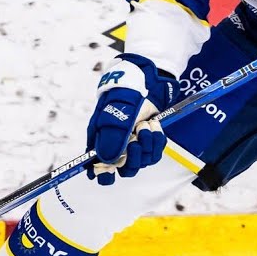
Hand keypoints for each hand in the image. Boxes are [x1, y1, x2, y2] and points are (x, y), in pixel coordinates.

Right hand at [85, 54, 176, 184]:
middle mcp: (117, 145)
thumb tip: (107, 161)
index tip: (110, 172)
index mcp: (101, 140)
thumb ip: (112, 138)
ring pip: (143, 161)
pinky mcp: (150, 140)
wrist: (146, 80)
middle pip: (125, 169)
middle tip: (134, 141)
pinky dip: (157, 140)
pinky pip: (156, 152)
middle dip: (133, 158)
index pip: (99, 168)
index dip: (104, 175)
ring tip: (145, 125)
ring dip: (147, 144)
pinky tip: (154, 126)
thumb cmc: (124, 94)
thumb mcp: (115, 114)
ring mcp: (134, 143)